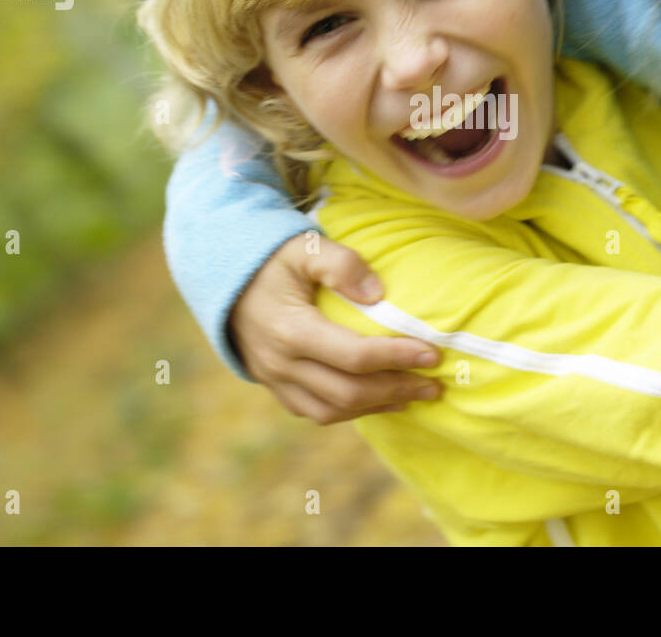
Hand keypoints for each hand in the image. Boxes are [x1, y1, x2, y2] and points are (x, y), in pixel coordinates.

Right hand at [231, 233, 441, 424]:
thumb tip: (377, 294)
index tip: (432, 355)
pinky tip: (382, 400)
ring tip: (416, 395)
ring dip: (379, 406)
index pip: (354, 356)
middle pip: (348, 392)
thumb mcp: (304, 247)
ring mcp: (275, 380)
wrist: (226, 281)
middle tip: (434, 385)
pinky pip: (317, 412)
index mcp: (290, 330)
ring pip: (333, 410)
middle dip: (397, 389)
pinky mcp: (275, 388)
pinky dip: (352, 411)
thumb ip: (340, 264)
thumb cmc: (273, 261)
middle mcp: (281, 363)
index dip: (397, 358)